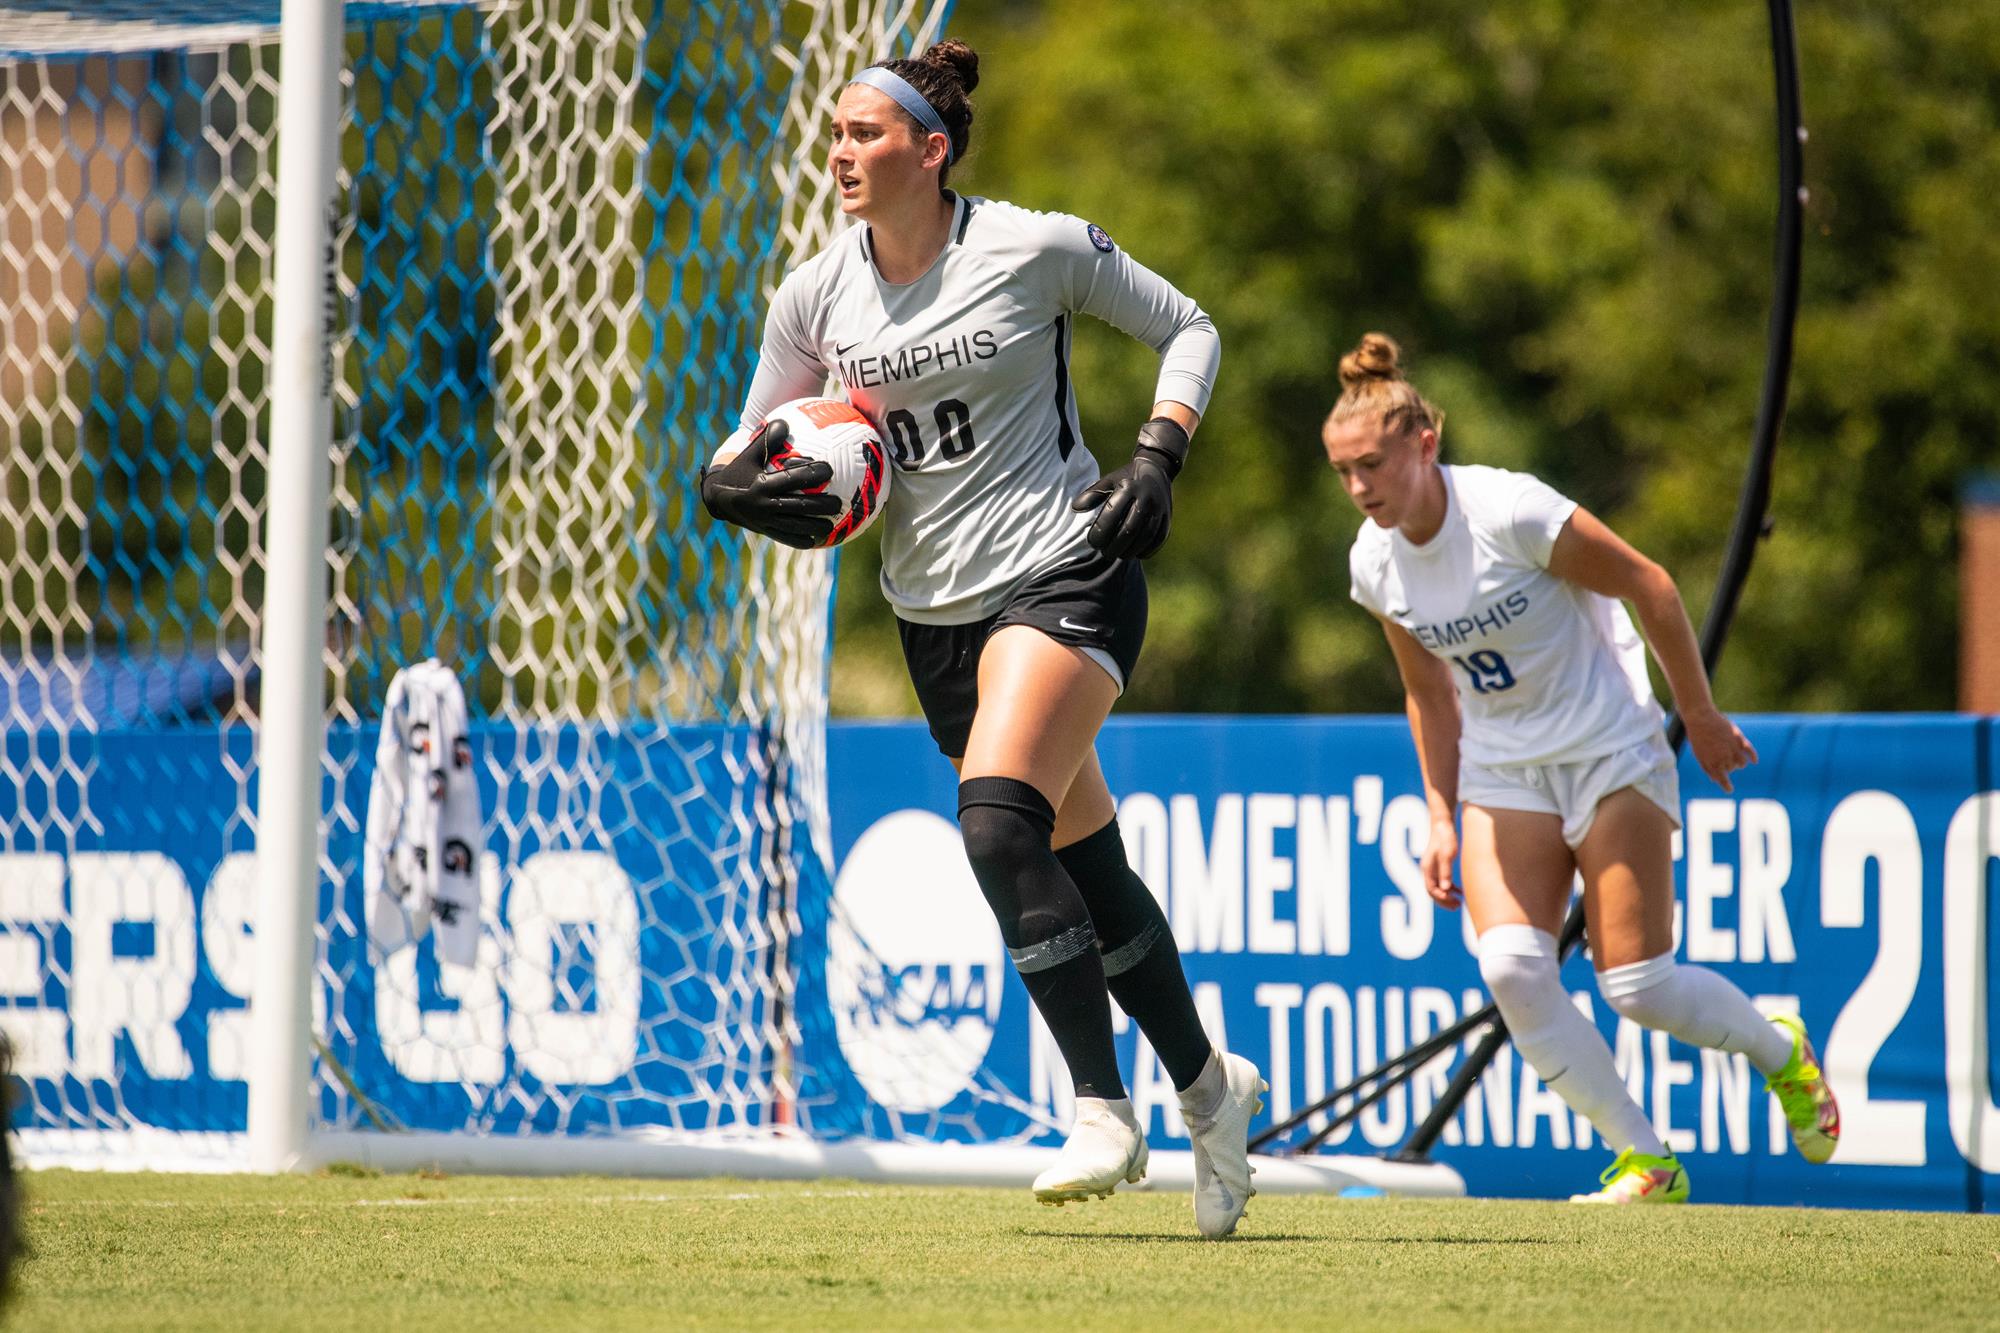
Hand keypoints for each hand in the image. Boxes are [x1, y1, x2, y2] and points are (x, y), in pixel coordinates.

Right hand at [699, 419, 839, 548]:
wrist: (718, 499)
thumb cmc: (739, 472)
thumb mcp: (749, 454)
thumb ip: (767, 439)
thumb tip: (784, 421)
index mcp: (762, 484)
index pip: (792, 478)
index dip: (812, 474)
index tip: (830, 470)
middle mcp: (764, 504)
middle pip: (799, 506)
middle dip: (820, 506)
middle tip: (838, 503)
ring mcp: (765, 521)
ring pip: (795, 527)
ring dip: (815, 527)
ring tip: (832, 525)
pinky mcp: (765, 532)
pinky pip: (786, 539)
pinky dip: (800, 541)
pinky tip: (816, 541)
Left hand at [1070, 417, 1188, 558]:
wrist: (1157, 470)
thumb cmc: (1126, 479)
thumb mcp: (1108, 480)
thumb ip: (1092, 494)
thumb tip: (1076, 508)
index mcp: (1129, 487)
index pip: (1112, 513)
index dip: (1100, 531)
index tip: (1093, 542)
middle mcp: (1146, 498)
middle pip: (1129, 529)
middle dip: (1115, 546)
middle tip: (1104, 553)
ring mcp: (1160, 509)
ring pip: (1145, 537)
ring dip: (1130, 551)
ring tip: (1118, 555)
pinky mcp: (1168, 519)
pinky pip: (1158, 540)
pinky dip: (1146, 550)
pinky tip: (1134, 553)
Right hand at [1422, 814, 1461, 909]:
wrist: (1442, 823)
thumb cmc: (1445, 838)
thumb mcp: (1447, 854)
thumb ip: (1446, 871)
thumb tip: (1446, 889)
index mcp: (1427, 868)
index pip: (1431, 889)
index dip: (1442, 898)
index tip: (1454, 902)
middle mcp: (1428, 870)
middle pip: (1433, 891)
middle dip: (1444, 900)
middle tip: (1457, 906)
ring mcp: (1433, 867)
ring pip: (1438, 887)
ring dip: (1447, 896)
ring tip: (1459, 903)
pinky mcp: (1439, 864)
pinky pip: (1442, 881)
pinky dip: (1450, 888)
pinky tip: (1460, 892)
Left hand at [1683, 705, 1757, 792]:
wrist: (1700, 718)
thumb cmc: (1697, 737)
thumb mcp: (1699, 754)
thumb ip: (1707, 767)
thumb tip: (1715, 779)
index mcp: (1712, 763)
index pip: (1722, 779)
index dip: (1726, 786)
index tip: (1730, 790)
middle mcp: (1724, 758)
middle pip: (1731, 769)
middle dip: (1728, 767)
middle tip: (1722, 759)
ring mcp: (1733, 749)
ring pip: (1741, 763)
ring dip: (1739, 763)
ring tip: (1735, 759)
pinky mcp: (1739, 739)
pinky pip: (1750, 751)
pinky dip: (1753, 756)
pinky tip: (1754, 760)